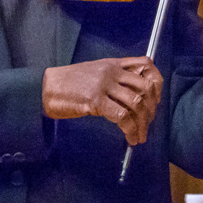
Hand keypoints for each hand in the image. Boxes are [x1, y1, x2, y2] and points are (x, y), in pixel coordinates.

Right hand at [42, 56, 161, 145]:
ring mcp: (104, 85)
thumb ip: (114, 78)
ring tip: (140, 136)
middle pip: (145, 87)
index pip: (145, 65)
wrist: (46, 87)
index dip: (156, 83)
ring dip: (143, 124)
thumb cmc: (69, 84)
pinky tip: (130, 138)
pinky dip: (131, 130)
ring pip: (136, 103)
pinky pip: (122, 117)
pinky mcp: (96, 101)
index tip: (155, 101)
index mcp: (113, 64)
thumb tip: (134, 96)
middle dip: (151, 109)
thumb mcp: (95, 73)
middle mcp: (111, 72)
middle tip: (148, 123)